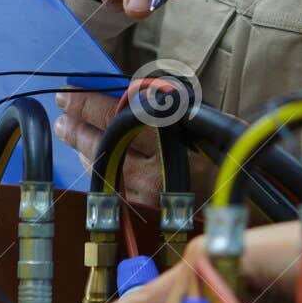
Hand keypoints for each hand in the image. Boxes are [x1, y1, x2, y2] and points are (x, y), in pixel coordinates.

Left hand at [54, 89, 215, 208]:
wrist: (239, 192)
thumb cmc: (220, 147)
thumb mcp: (195, 116)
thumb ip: (161, 104)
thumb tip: (128, 92)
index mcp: (166, 136)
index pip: (114, 115)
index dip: (85, 104)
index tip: (66, 94)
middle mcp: (152, 168)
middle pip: (101, 142)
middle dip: (75, 126)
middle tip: (61, 115)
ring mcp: (145, 193)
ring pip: (101, 166)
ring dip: (80, 147)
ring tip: (68, 131)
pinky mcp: (144, 210)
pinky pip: (110, 185)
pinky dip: (97, 169)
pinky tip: (88, 157)